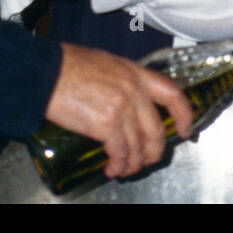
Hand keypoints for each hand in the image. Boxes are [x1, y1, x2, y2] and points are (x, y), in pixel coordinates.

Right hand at [45, 44, 193, 178]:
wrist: (46, 72)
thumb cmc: (67, 65)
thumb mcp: (106, 63)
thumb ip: (123, 80)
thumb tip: (127, 99)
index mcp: (136, 74)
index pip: (173, 94)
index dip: (185, 115)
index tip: (186, 130)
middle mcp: (134, 91)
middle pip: (157, 131)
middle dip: (154, 152)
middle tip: (146, 160)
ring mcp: (122, 108)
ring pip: (140, 147)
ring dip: (134, 164)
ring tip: (123, 168)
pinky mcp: (106, 125)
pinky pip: (121, 153)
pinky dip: (118, 165)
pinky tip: (112, 168)